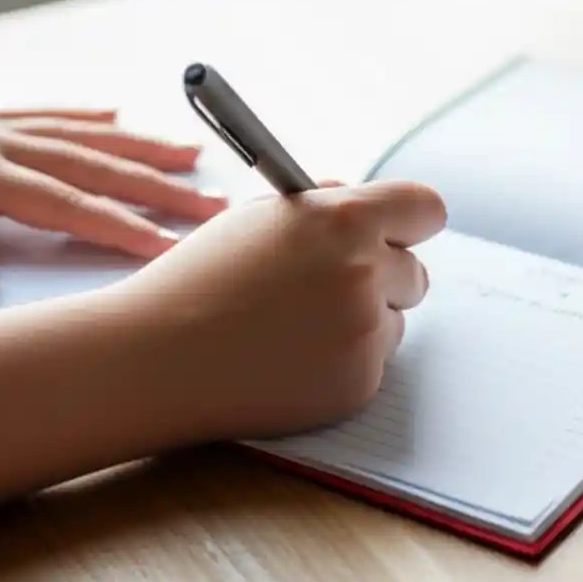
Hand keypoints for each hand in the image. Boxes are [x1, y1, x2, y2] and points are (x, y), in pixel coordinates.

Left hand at [0, 104, 227, 296]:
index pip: (64, 206)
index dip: (123, 228)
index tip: (172, 248)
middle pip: (92, 167)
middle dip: (159, 188)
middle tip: (214, 206)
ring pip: (80, 135)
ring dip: (140, 148)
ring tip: (192, 157)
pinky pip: (42, 114)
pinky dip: (84, 117)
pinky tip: (115, 117)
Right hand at [110, 180, 446, 439]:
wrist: (157, 357)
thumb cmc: (199, 281)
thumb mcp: (257, 219)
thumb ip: (322, 207)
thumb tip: (359, 199)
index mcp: (344, 219)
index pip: (425, 209)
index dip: (412, 222)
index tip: (402, 234)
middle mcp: (364, 271)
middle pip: (416, 272)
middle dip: (383, 279)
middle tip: (328, 290)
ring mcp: (365, 331)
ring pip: (394, 321)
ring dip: (362, 323)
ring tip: (292, 328)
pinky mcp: (358, 382)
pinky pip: (372, 364)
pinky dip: (342, 363)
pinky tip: (288, 361)